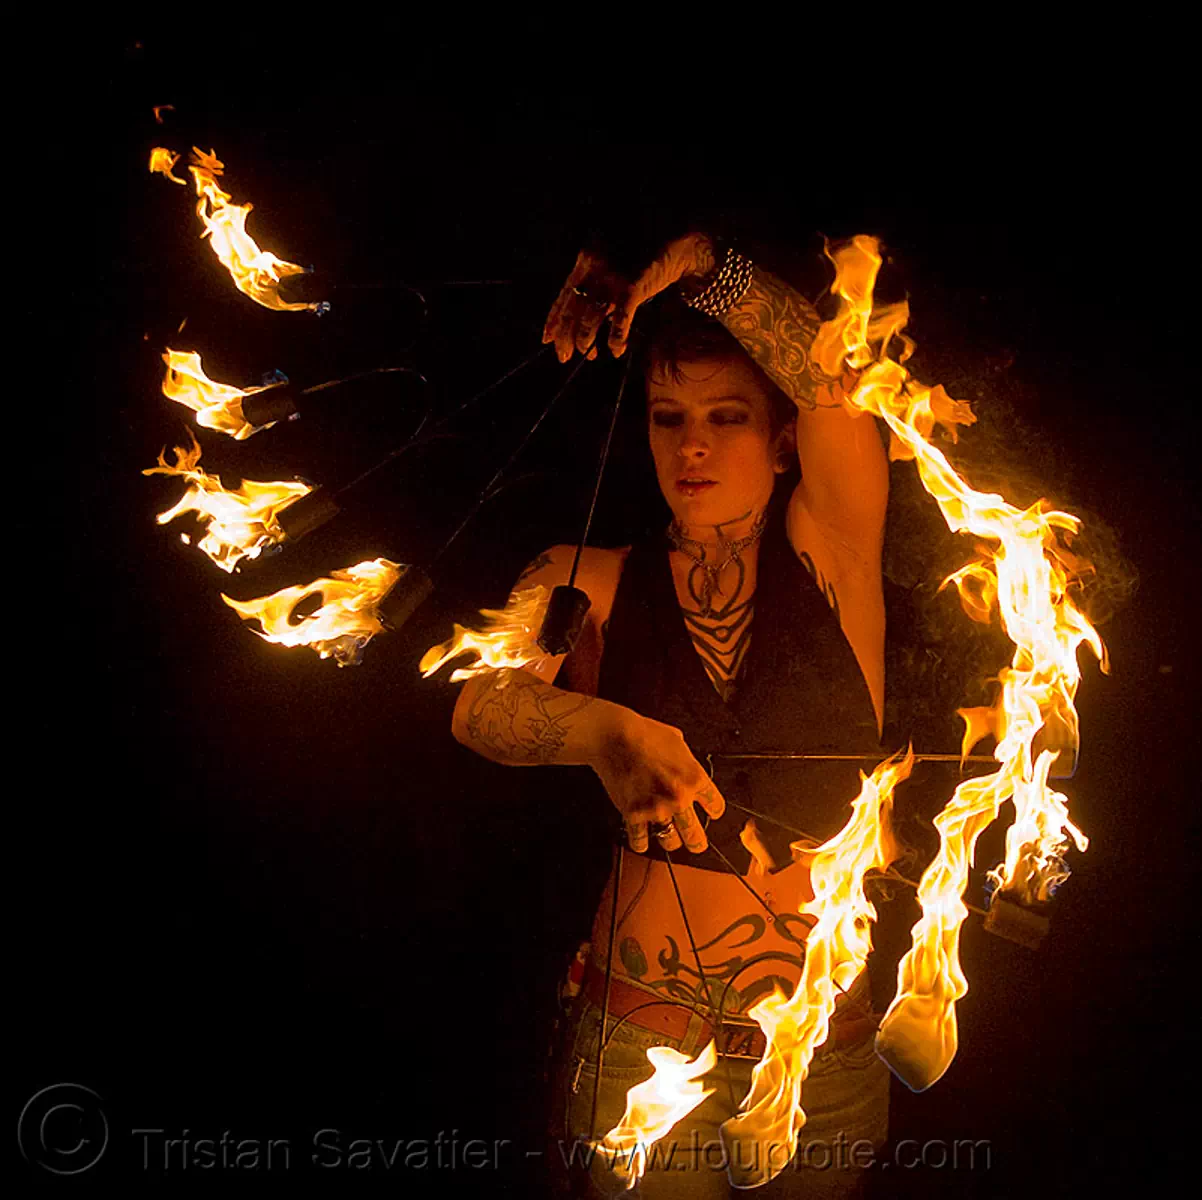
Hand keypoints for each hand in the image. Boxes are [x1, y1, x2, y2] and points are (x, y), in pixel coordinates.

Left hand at [542, 233, 716, 362]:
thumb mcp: (609, 269)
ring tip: (589, 356)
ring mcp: (611, 279)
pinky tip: (616, 351)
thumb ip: (594, 287)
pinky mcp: (631, 289)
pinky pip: (619, 323)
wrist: (673, 245)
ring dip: (586, 342)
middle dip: (565, 339)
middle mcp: (593, 268)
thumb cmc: (642, 259)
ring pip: (589, 320)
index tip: (547, 339)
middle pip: (571, 311)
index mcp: (584, 261)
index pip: (562, 296)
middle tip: (564, 357)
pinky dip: (616, 340)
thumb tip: (579, 321)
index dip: (553, 321)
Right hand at [591, 710, 725, 853]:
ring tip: (670, 841)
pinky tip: (641, 841)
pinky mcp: (633, 814)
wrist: (615, 737)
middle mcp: (679, 798)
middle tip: (697, 844)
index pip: (715, 806)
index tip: (711, 812)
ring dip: (671, 842)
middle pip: (696, 835)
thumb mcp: (677, 740)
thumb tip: (684, 765)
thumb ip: (685, 760)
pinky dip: (640, 842)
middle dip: (697, 842)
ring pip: (670, 842)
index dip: (714, 810)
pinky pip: (639, 840)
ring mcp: (656, 809)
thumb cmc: (644, 734)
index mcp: (694, 778)